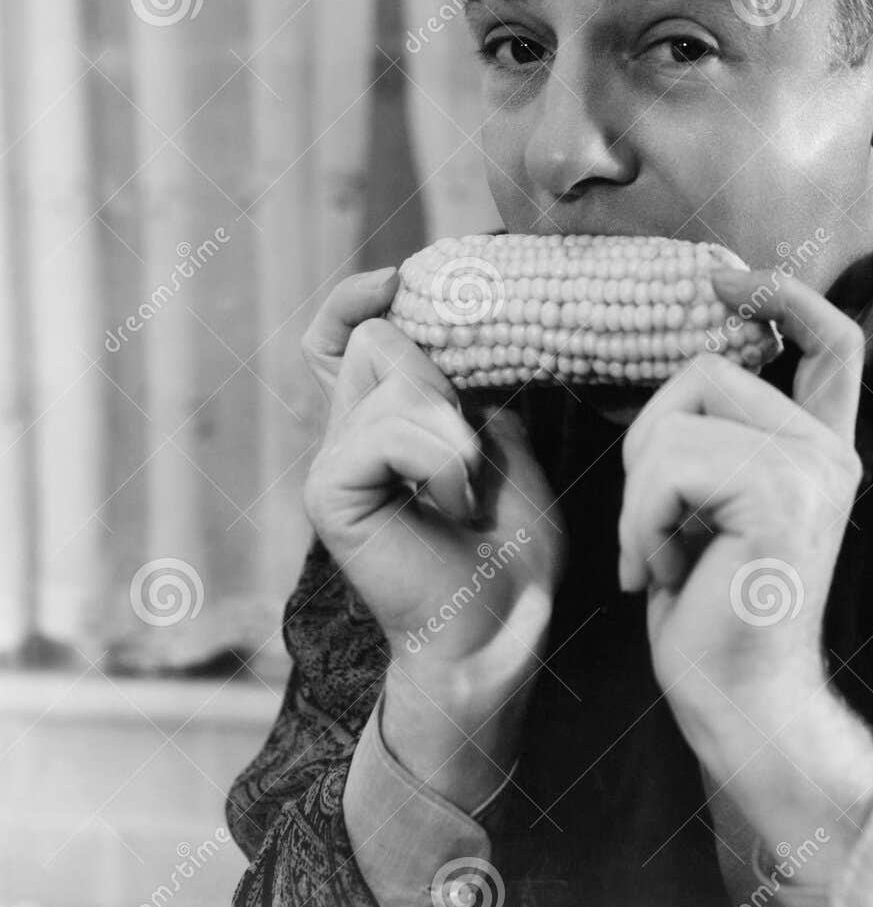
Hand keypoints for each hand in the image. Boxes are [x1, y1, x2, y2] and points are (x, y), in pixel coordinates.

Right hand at [302, 285, 561, 664]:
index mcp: (384, 418)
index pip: (342, 333)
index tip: (397, 280)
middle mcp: (347, 432)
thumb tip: (458, 326)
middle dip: (441, 381)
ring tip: (466, 492)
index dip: (357, 298)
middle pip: (379, 337)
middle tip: (469, 456)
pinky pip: (389, 429)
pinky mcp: (329, 490)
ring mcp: (332, 460)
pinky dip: (440, 460)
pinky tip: (452, 506)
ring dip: (453, 430)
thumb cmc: (510, 547)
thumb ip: (469, 388)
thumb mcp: (506, 443)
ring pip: (392, 375)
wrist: (500, 627)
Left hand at [617, 268, 865, 752]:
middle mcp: (826, 454)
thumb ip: (717, 439)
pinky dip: (641, 520)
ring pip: (678, 421)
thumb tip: (676, 369)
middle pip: (710, 371)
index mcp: (817, 449)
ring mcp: (809, 472)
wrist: (740, 706)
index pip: (831, 341)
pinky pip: (670, 465)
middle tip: (660, 525)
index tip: (724, 279)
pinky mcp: (780, 499)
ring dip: (641, 493)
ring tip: (664, 554)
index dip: (783, 295)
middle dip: (651, 441)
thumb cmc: (712, 613)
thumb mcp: (710, 506)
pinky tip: (659, 573)